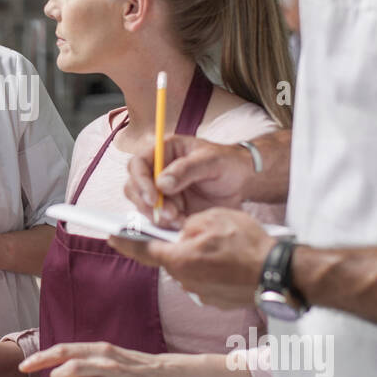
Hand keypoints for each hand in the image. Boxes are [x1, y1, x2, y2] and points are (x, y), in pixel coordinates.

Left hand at [108, 208, 273, 309]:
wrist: (278, 274)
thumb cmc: (248, 244)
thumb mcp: (213, 218)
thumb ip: (187, 225)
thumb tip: (181, 233)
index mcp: (179, 259)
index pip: (143, 250)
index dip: (125, 241)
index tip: (111, 236)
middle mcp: (186, 280)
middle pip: (170, 258)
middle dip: (177, 245)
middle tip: (196, 232)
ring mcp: (201, 293)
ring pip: (190, 268)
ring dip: (198, 257)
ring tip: (222, 246)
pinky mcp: (216, 300)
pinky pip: (206, 279)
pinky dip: (212, 269)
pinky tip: (230, 261)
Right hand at [123, 135, 252, 226]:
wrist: (243, 181)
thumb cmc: (228, 163)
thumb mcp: (211, 161)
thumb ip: (186, 169)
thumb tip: (161, 183)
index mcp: (164, 151)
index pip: (138, 164)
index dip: (141, 181)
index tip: (154, 198)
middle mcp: (157, 171)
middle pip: (134, 187)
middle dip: (147, 204)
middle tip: (170, 214)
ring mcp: (161, 191)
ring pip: (143, 206)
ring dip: (157, 216)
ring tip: (180, 219)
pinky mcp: (169, 208)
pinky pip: (158, 219)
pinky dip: (166, 225)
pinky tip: (184, 223)